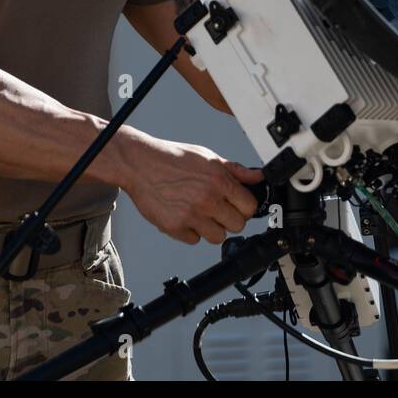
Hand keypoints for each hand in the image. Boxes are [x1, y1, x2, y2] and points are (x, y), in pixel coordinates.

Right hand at [119, 133, 265, 244]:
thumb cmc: (172, 158)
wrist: (140, 164)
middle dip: (230, 218)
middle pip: (238, 225)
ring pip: (218, 237)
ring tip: (201, 213)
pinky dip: (191, 231)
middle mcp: (206, 199)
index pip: (250, 206)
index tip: (238, 204)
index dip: (245, 206)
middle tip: (219, 209)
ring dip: (212, 228)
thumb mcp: (208, 157)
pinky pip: (194, 240)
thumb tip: (258, 177)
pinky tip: (185, 215)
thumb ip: (235, 170)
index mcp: (218, 180)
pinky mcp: (174, 227)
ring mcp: (190, 215)